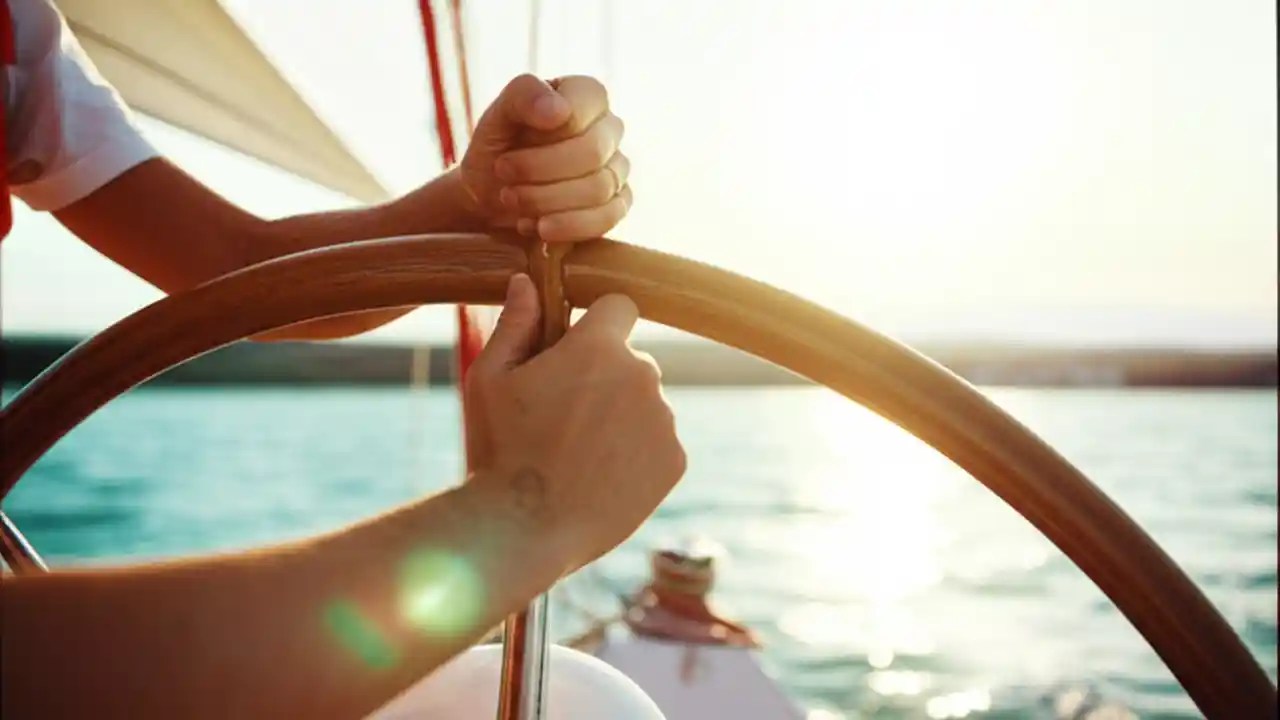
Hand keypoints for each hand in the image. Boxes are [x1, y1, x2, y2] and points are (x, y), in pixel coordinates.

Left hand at [457, 74, 631, 242]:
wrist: (490, 200)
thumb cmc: (497, 151)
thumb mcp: (496, 117)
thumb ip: (523, 96)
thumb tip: (561, 110)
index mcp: (586, 96)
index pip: (589, 102)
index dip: (548, 131)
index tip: (507, 151)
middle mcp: (609, 129)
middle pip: (593, 151)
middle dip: (539, 169)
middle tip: (504, 175)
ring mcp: (617, 169)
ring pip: (599, 188)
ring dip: (545, 199)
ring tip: (511, 200)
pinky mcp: (617, 205)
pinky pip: (606, 218)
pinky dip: (564, 226)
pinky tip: (535, 225)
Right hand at [463, 274, 684, 570]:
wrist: (524, 531)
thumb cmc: (498, 451)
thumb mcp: (489, 379)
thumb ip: (515, 324)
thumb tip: (527, 281)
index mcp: (598, 347)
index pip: (619, 306)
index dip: (598, 324)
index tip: (577, 349)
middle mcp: (642, 375)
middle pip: (631, 359)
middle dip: (605, 376)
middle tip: (562, 416)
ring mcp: (664, 420)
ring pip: (645, 403)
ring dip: (620, 417)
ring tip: (576, 454)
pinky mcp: (675, 460)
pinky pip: (657, 442)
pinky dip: (635, 454)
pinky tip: (598, 476)